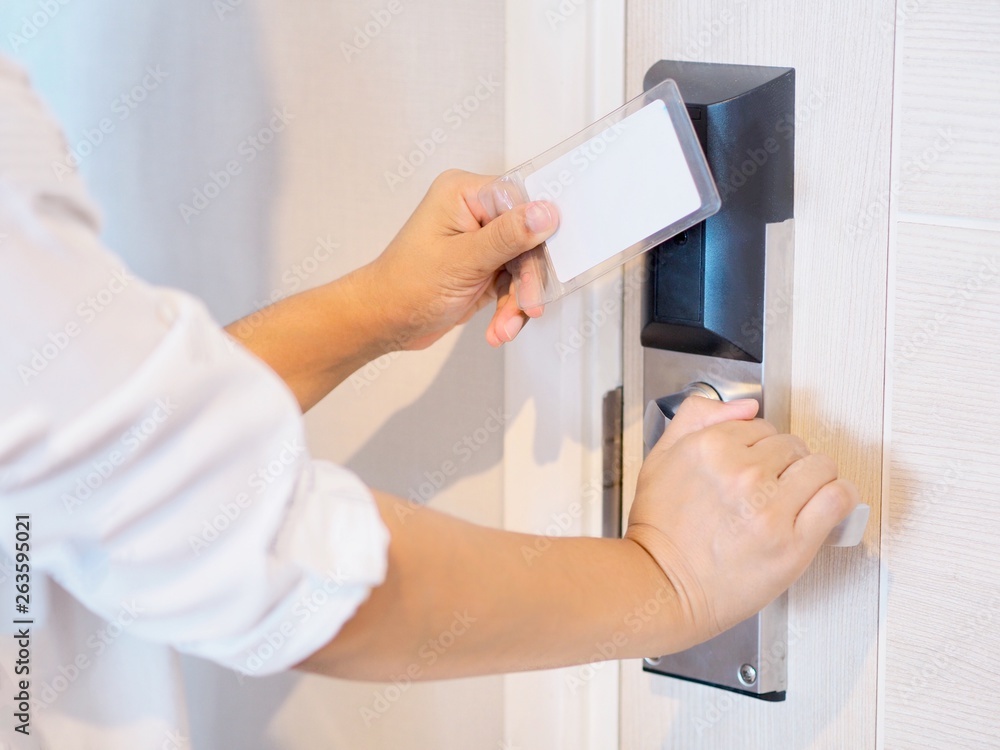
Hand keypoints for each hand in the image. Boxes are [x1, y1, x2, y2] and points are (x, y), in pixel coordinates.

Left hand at [359, 169, 557, 350]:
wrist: (385, 322)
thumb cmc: (405, 287)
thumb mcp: (461, 261)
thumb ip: (507, 236)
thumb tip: (545, 213)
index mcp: (464, 193)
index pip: (520, 201)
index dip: (540, 231)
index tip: (553, 259)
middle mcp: (474, 212)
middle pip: (528, 237)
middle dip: (527, 280)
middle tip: (528, 307)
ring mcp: (482, 241)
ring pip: (524, 266)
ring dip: (518, 301)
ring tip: (503, 328)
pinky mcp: (486, 266)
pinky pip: (515, 284)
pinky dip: (511, 309)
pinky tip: (498, 328)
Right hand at [625, 396, 859, 647]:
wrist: (661, 586)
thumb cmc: (658, 531)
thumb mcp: (660, 458)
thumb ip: (696, 418)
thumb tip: (744, 406)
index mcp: (710, 446)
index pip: (761, 425)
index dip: (757, 447)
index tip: (753, 467)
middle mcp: (742, 472)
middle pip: (792, 445)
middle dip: (783, 463)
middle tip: (769, 487)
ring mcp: (769, 507)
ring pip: (820, 466)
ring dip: (813, 478)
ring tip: (797, 498)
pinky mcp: (792, 542)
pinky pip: (837, 499)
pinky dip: (839, 497)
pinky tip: (826, 504)